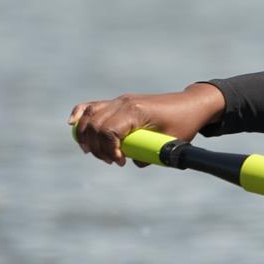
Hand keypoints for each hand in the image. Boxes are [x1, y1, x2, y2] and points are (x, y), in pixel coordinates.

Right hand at [68, 84, 224, 165]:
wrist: (191, 104)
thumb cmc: (184, 123)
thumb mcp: (170, 143)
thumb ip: (150, 155)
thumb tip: (133, 162)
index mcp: (136, 111)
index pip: (109, 130)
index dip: (109, 150)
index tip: (120, 162)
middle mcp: (124, 103)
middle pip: (95, 125)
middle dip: (97, 148)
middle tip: (112, 161)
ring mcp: (120, 101)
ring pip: (89, 115)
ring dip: (86, 136)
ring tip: (95, 153)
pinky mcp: (119, 102)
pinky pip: (93, 105)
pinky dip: (80, 114)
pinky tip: (72, 124)